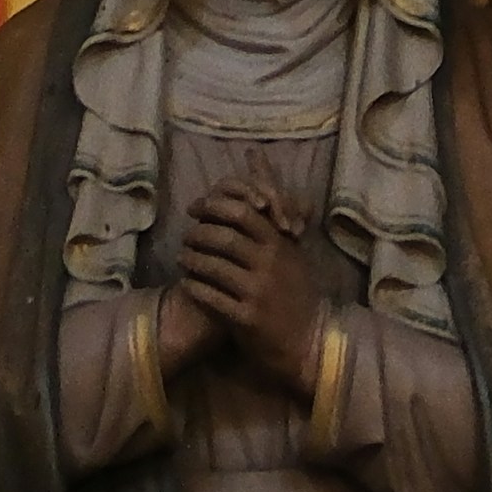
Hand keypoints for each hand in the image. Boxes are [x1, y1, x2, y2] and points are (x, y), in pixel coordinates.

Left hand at [168, 177, 326, 385]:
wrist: (309, 339)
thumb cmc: (296, 288)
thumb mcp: (289, 245)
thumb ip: (272, 202)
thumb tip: (255, 152)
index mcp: (279, 244)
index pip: (243, 213)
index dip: (214, 207)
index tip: (196, 210)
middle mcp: (269, 265)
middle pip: (223, 238)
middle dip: (198, 234)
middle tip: (186, 235)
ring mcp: (257, 293)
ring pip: (213, 268)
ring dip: (191, 260)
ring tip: (182, 257)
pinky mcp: (246, 320)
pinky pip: (211, 298)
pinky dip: (194, 288)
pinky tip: (187, 284)